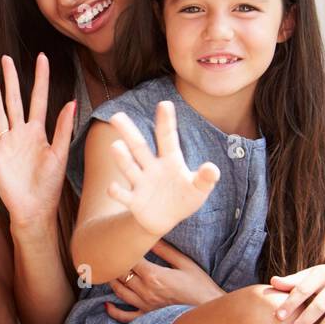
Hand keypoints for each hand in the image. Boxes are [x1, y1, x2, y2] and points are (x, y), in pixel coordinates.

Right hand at [0, 53, 75, 229]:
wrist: (33, 208)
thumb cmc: (49, 185)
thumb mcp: (59, 155)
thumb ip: (62, 129)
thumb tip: (71, 103)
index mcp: (38, 132)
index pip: (39, 99)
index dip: (41, 79)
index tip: (42, 59)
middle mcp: (21, 134)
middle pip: (14, 100)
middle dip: (11, 79)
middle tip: (6, 58)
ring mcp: (6, 143)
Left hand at [105, 240, 223, 321]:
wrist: (210, 310)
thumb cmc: (200, 285)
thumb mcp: (185, 263)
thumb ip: (165, 250)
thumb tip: (150, 237)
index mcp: (154, 275)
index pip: (129, 259)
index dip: (122, 250)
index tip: (119, 242)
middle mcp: (146, 290)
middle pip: (120, 274)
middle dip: (114, 263)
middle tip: (109, 254)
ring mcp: (145, 305)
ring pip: (119, 291)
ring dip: (112, 280)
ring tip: (109, 271)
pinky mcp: (147, 316)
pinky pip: (125, 316)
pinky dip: (113, 311)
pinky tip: (107, 304)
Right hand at [107, 104, 218, 239]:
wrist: (166, 220)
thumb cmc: (184, 198)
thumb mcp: (199, 189)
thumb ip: (206, 178)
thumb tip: (212, 168)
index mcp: (170, 161)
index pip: (167, 138)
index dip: (166, 122)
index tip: (165, 104)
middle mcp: (151, 168)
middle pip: (138, 147)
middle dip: (129, 132)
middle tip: (117, 116)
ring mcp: (141, 183)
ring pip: (129, 167)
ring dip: (122, 158)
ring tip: (116, 146)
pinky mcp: (134, 201)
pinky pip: (124, 195)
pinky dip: (116, 191)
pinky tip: (112, 188)